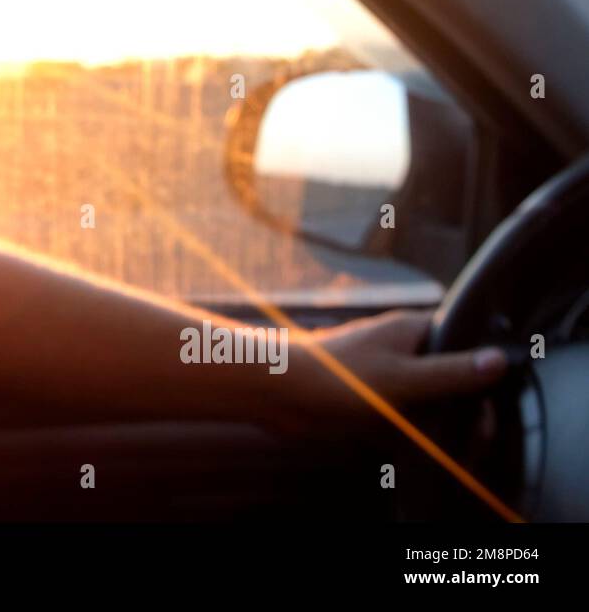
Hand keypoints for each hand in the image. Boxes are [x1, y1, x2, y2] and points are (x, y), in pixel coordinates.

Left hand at [275, 309, 507, 434]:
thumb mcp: (404, 378)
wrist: (276, 393)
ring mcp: (385, 376)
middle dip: (456, 406)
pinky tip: (401, 445)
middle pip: (448, 378)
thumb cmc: (335, 376)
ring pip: (425, 403)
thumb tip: (500, 360)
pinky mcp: (369, 401)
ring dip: (428, 424)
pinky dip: (403, 435)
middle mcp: (402, 350)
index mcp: (413, 331)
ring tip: (423, 436)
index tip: (492, 397)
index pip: (464, 341)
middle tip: (464, 430)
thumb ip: (452, 372)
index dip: (481, 368)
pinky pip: (399, 421)